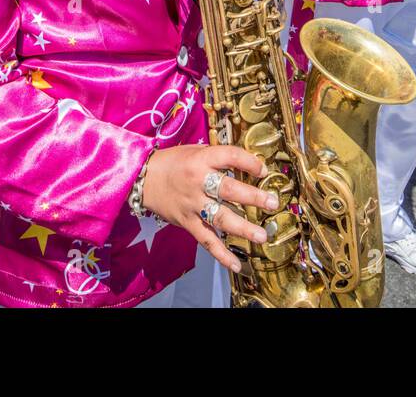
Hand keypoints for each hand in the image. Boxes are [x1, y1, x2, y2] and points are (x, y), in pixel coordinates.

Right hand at [142, 145, 279, 272]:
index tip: (263, 170)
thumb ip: (219, 158)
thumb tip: (250, 164)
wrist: (143, 178)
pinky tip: (237, 264)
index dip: (249, 162)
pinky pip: (206, 239)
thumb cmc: (173, 162)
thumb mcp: (195, 151)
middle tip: (272, 203)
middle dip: (253, 197)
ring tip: (262, 236)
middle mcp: (198, 182)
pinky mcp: (187, 222)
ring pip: (220, 217)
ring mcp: (192, 204)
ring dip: (243, 228)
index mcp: (201, 159)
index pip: (230, 157)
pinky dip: (221, 254)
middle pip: (229, 189)